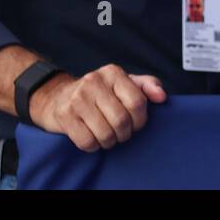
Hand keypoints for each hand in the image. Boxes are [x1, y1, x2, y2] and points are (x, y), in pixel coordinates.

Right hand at [29, 64, 165, 151]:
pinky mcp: (64, 115)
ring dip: (110, 141)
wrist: (57, 97)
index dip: (140, 120)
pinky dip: (94, 146)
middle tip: (121, 133)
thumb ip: (147, 86)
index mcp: (113, 72)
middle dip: (125, 133)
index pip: (137, 102)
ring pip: (105, 134)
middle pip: (122, 121)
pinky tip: (92, 138)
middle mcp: (94, 81)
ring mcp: (77, 98)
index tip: (136, 124)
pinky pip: (87, 142)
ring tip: (108, 136)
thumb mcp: (124, 83)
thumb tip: (162, 97)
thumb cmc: (99, 93)